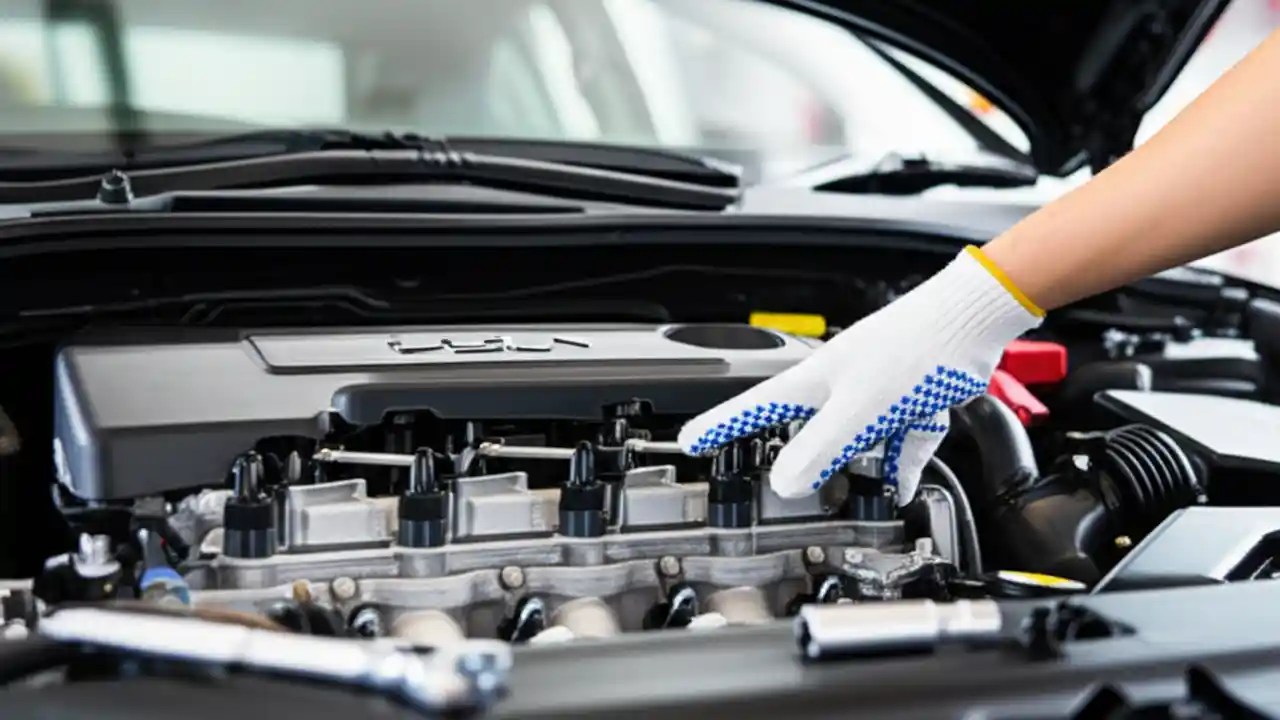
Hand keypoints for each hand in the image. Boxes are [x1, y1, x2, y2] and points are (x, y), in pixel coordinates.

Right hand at [679, 247, 1042, 503]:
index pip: (754, 407)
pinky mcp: (912, 394)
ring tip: (864, 493)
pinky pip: (898, 436)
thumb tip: (785, 481)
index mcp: (816, 381)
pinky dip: (901, 457)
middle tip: (787, 485)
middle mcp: (842, 383)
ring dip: (863, 464)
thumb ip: (821, 447)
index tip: (691, 439)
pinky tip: (904, 481)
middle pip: (810, 429)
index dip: (721, 426)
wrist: (971, 319)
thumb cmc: (913, 348)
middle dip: (805, 457)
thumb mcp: (859, 410)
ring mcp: (878, 388)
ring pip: (859, 436)